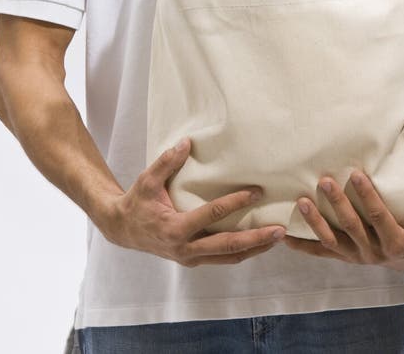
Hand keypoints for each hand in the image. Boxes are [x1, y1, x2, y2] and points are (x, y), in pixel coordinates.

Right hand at [98, 138, 285, 265]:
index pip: (212, 215)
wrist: (123, 230)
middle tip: (279, 230)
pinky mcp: (194, 260)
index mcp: (175, 228)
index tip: (256, 193)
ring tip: (277, 238)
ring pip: (228, 257)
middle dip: (256, 238)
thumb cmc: (137, 202)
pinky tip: (259, 243)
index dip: (236, 203)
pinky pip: (222, 258)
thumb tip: (187, 143)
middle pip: (228, 246)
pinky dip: (242, 252)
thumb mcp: (147, 180)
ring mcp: (190, 258)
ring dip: (255, 249)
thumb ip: (167, 162)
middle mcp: (185, 248)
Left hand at [284, 171, 403, 269]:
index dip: (369, 198)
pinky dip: (303, 246)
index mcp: (398, 245)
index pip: (381, 218)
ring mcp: (355, 256)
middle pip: (352, 227)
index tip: (357, 174)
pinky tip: (284, 236)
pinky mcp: (343, 256)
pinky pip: (321, 253)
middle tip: (325, 180)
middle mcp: (374, 253)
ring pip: (332, 240)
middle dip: (338, 204)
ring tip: (302, 201)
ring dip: (316, 221)